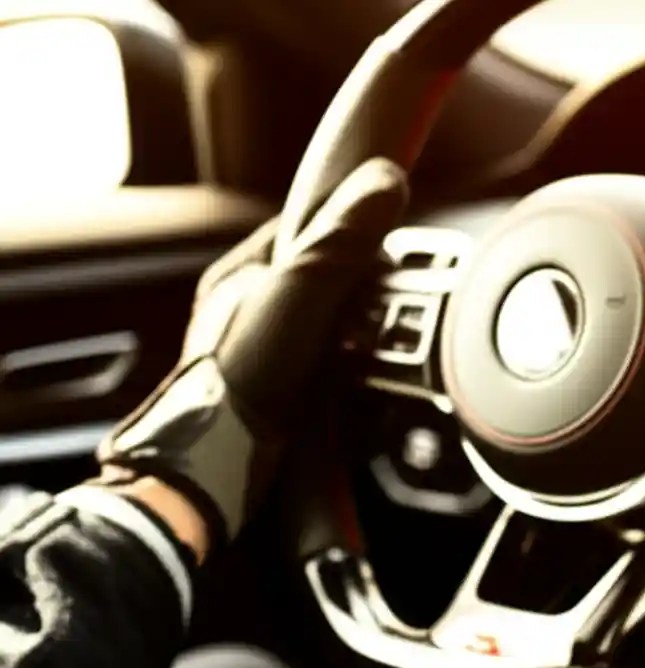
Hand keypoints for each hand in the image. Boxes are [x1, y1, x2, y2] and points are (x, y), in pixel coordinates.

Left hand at [97, 159, 407, 547]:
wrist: (218, 474)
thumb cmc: (238, 384)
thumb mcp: (295, 298)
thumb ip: (339, 242)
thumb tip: (383, 179)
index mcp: (244, 275)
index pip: (312, 227)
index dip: (355, 233)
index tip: (389, 250)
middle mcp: (257, 313)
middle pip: (337, 280)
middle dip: (370, 296)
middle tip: (389, 311)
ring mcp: (277, 358)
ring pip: (345, 329)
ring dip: (372, 342)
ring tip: (382, 353)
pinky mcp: (297, 398)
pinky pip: (347, 373)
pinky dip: (366, 378)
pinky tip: (375, 388)